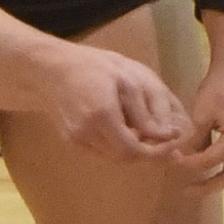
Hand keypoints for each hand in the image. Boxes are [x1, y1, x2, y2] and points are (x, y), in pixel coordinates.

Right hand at [46, 42, 192, 163]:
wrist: (48, 69)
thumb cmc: (90, 65)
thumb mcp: (125, 78)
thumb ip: (146, 110)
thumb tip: (168, 135)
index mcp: (102, 115)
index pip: (135, 150)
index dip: (158, 152)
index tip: (174, 142)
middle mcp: (87, 133)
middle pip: (125, 158)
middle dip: (148, 152)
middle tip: (165, 139)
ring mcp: (76, 139)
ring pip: (113, 157)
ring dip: (133, 149)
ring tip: (146, 132)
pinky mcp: (71, 141)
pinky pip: (101, 151)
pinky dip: (117, 145)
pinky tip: (122, 129)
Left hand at [176, 11, 223, 192]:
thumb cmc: (218, 88)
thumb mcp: (201, 113)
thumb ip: (192, 138)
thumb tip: (178, 157)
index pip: (209, 161)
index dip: (189, 165)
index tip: (172, 163)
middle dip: (208, 186)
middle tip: (187, 192)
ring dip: (215, 178)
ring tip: (194, 184)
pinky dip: (219, 165)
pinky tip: (202, 165)